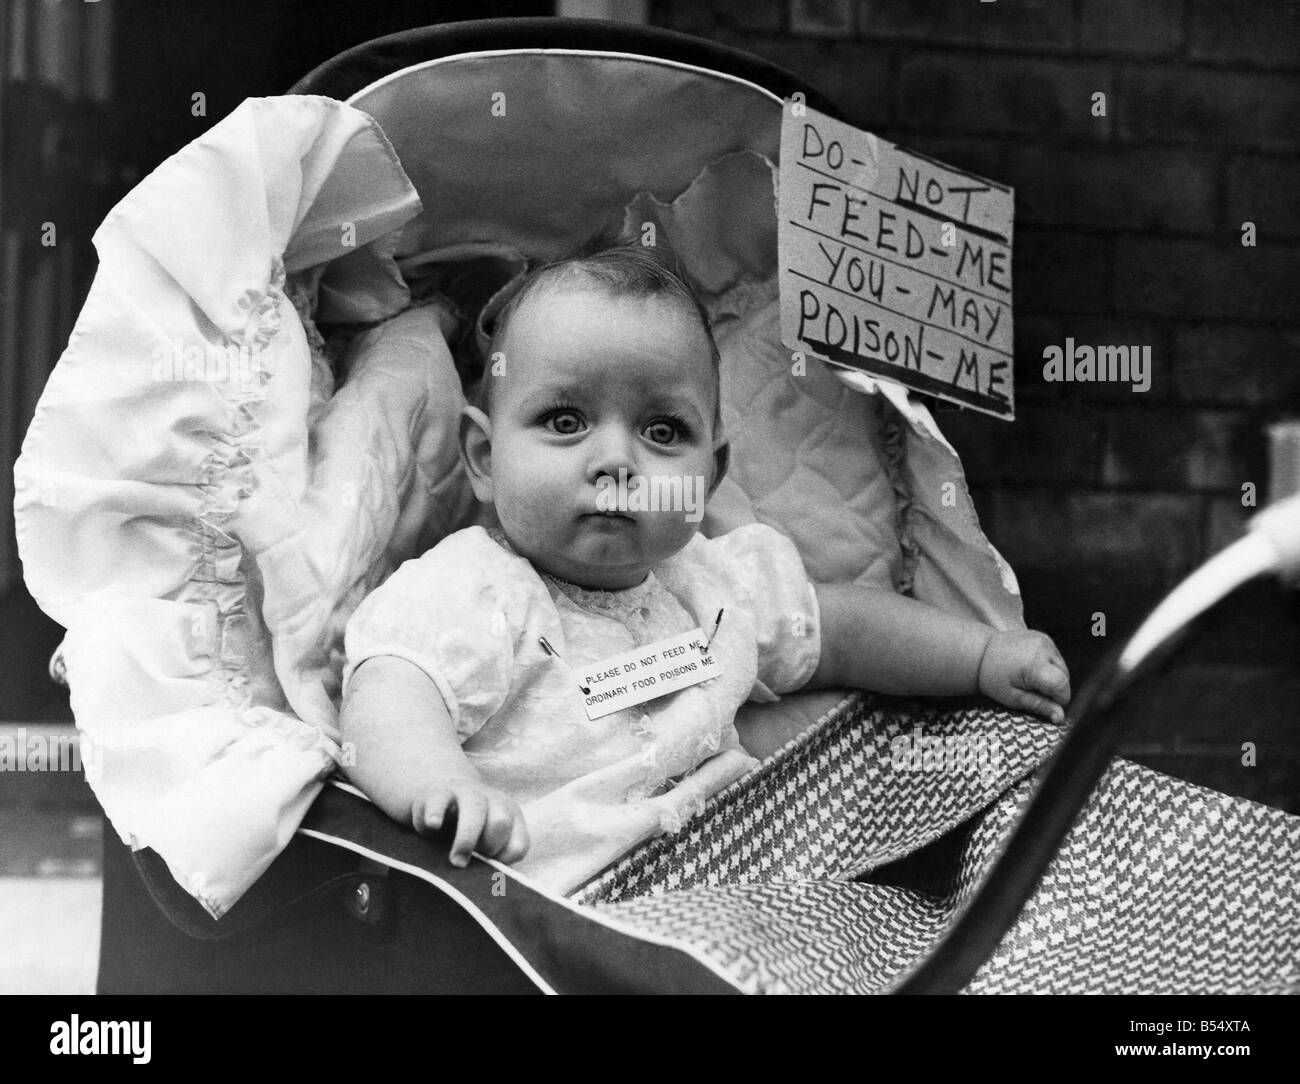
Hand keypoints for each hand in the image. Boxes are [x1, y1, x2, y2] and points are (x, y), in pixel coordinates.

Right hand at [411, 777, 529, 866]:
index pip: (518, 845)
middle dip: (488, 846)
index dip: (502, 862)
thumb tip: (494, 888)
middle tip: (469, 861)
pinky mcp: (439, 791)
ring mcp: (466, 793)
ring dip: (465, 840)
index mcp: (511, 816)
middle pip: (501, 823)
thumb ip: (493, 861)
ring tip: (455, 861)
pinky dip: (435, 815)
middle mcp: (492, 801)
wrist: (438, 798)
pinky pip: (439, 801)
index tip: (485, 865)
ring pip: (474, 810)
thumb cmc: (467, 833)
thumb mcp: (485, 844)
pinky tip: (433, 826)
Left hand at [976, 630, 1071, 723]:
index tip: (1042, 703)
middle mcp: (1043, 649)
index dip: (1057, 700)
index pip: (1062, 686)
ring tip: (1028, 678)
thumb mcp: (1014, 697)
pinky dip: (1049, 666)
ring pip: (1062, 667)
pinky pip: (1056, 658)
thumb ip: (1039, 706)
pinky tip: (1030, 668)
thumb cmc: (993, 678)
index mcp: (1035, 664)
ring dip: (1053, 677)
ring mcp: (1044, 641)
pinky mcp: (1043, 638)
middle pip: (1065, 677)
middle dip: (1054, 689)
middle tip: (1030, 690)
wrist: (980, 652)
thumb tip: (1061, 718)